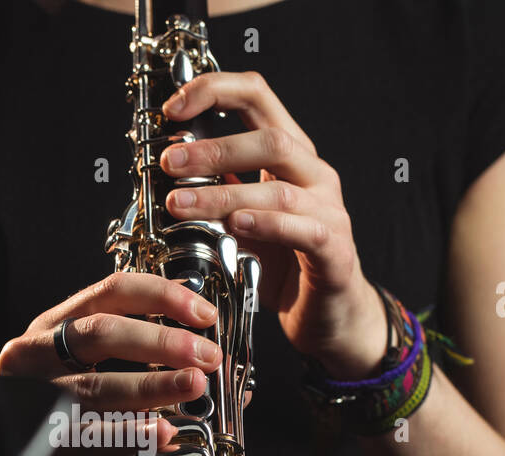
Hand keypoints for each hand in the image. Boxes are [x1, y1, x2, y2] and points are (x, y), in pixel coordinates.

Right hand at [0, 272, 223, 455]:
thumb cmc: (70, 430)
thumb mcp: (108, 386)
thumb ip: (152, 372)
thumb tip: (220, 371)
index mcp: (58, 326)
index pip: (112, 292)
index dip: (162, 297)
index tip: (203, 315)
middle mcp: (39, 354)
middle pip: (101, 333)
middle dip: (161, 341)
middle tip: (205, 356)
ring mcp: (35, 397)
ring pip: (96, 384)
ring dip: (153, 386)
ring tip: (193, 387)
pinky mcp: (40, 439)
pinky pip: (90, 433)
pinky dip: (131, 431)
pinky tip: (164, 432)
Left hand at [160, 71, 387, 378]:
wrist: (329, 315)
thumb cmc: (286, 262)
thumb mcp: (244, 216)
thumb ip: (220, 185)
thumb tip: (171, 160)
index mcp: (292, 156)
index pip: (257, 97)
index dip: (215, 90)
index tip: (172, 108)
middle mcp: (315, 176)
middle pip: (271, 139)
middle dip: (214, 147)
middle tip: (169, 164)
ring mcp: (329, 212)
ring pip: (278, 190)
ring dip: (223, 194)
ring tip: (180, 205)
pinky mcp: (334, 251)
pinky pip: (305, 230)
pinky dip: (267, 225)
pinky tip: (235, 226)